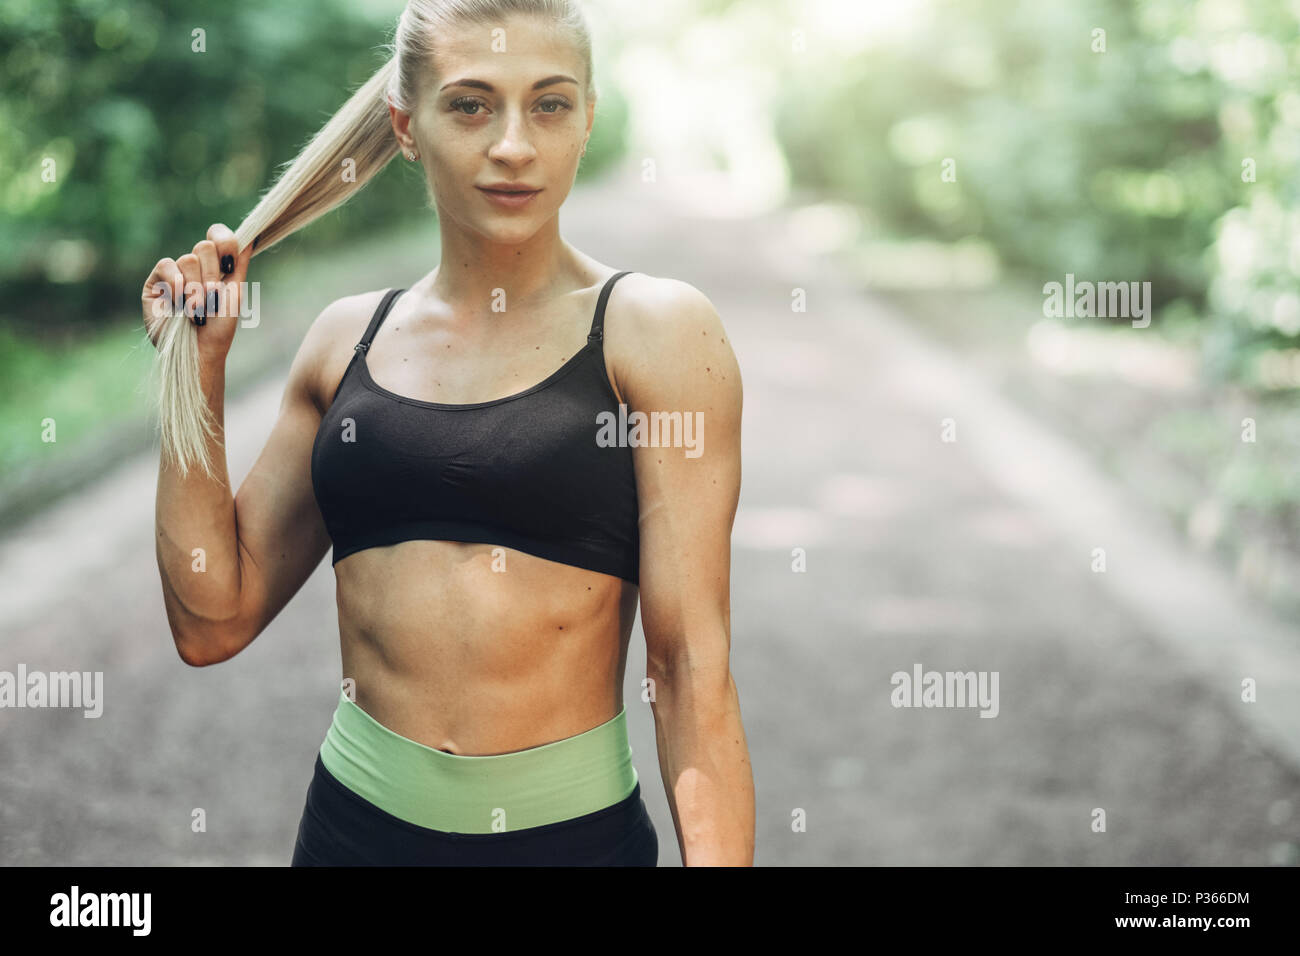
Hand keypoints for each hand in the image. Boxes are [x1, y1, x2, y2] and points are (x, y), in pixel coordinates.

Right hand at [141, 223, 254, 364]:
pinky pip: (167, 266)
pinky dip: (176, 285)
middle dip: (212, 276)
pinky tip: (178, 303)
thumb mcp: (234, 294)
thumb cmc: (219, 327)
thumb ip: (239, 265)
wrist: (199, 350)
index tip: (230, 265)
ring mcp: (175, 272)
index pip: (219, 235)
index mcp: (216, 266)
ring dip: (196, 288)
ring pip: (188, 259)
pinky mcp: (155, 281)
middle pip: (205, 247)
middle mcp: (195, 266)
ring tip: (196, 310)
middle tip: (212, 299)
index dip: (225, 242)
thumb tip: (251, 237)